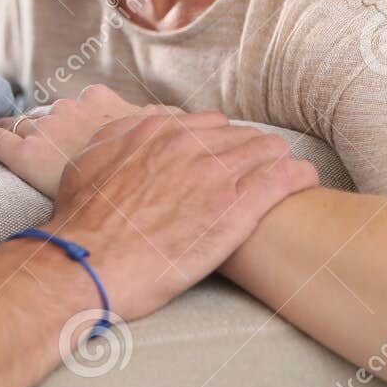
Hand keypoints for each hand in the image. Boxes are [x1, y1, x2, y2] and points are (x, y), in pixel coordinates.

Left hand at [0, 84, 179, 196]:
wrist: (137, 203)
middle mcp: (70, 110)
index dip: (70, 120)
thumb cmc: (158, 172)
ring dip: (13, 131)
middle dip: (43, 127)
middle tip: (40, 143)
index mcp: (100, 103)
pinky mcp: (24, 157)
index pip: (79, 106)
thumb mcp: (173, 144)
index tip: (67, 128)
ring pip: (19, 125)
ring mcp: (45, 130)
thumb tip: (203, 121)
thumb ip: (174, 128)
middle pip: (47, 115)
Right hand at [0, 110, 319, 322]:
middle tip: (253, 177)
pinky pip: (285, 178)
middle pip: (241, 135)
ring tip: (283, 180)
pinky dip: (298, 177)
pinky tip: (304, 182)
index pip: (208, 125)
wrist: (89, 261)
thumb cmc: (82, 222)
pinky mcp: (237, 208)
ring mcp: (216, 173)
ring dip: (276, 162)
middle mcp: (189, 143)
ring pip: (269, 149)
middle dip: (250, 153)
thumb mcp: (88, 161)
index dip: (218, 146)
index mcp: (157, 131)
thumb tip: (130, 134)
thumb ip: (117, 140)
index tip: (222, 162)